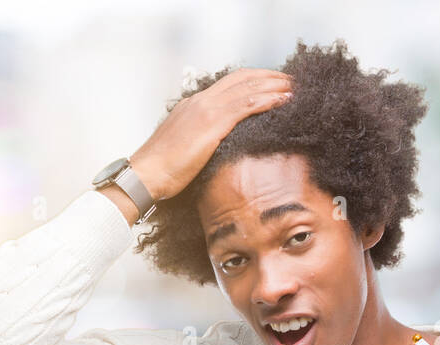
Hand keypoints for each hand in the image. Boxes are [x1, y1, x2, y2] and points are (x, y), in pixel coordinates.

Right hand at [130, 68, 292, 201]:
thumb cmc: (160, 169)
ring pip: (248, 88)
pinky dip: (268, 99)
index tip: (270, 82)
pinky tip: (283, 100)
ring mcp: (206, 110)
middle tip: (289, 80)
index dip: (252, 79)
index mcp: (193, 105)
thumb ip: (200, 139)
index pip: (229, 83)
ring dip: (274, 85)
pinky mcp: (212, 124)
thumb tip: (213, 147)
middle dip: (268, 76)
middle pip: (242, 78)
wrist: (146, 174)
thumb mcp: (182, 147)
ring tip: (293, 88)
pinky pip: (246, 105)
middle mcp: (201, 101)